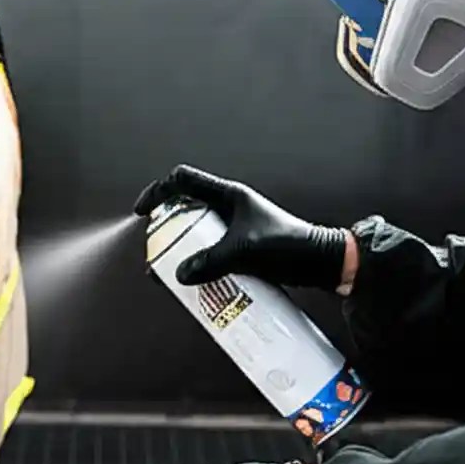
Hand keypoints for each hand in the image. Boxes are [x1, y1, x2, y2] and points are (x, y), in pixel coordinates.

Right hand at [134, 165, 348, 289]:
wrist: (321, 263)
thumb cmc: (288, 246)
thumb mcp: (244, 251)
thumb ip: (210, 261)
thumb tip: (179, 274)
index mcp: (229, 195)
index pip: (183, 180)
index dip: (158, 191)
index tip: (142, 212)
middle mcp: (230, 208)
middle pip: (185, 210)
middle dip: (165, 230)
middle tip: (154, 251)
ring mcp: (236, 228)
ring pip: (197, 234)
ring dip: (181, 251)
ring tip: (168, 272)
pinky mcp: (243, 247)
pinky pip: (212, 252)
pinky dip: (199, 264)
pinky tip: (195, 284)